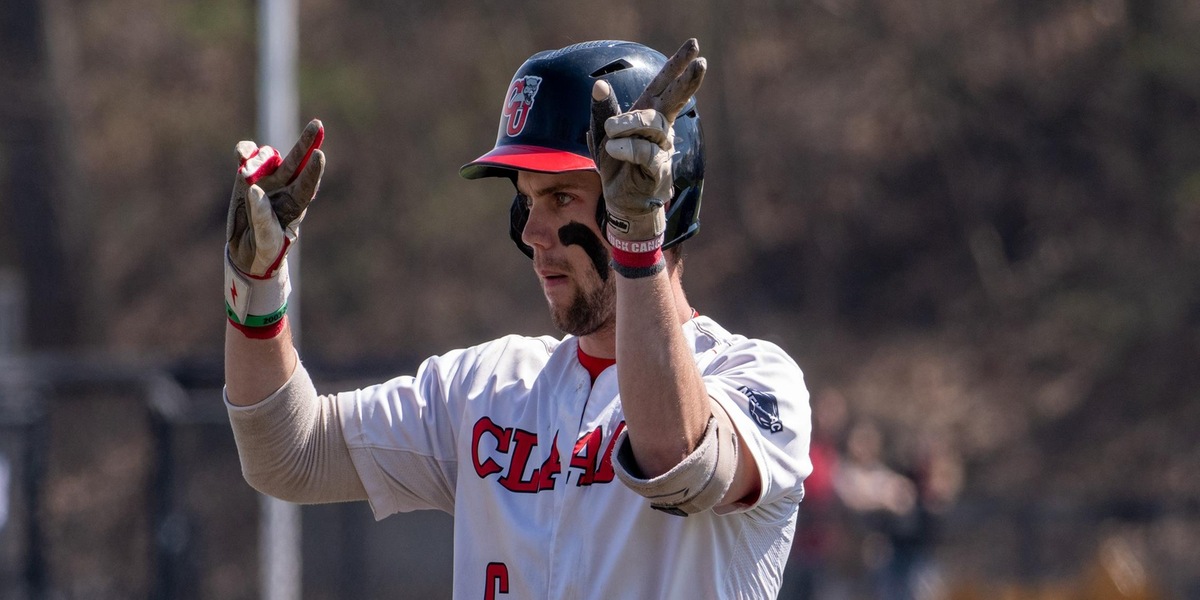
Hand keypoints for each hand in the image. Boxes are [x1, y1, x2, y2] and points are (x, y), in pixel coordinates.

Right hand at [226, 118, 324, 277]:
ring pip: (268, 157)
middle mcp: (284, 188)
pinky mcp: (247, 176)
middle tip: (317, 124)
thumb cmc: (264, 249)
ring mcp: (266, 179)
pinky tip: (240, 154)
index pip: (307, 184)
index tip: (319, 154)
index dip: (313, 170)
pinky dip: (244, 150)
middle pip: (297, 162)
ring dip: (259, 158)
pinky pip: (247, 155)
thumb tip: (255, 189)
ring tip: (245, 173)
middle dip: (306, 142)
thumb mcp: (265, 241)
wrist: (246, 250)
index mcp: (295, 204)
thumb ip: (262, 218)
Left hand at [590, 39, 705, 243]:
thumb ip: (602, 110)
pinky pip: (645, 151)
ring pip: (652, 124)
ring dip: (628, 124)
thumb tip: (599, 85)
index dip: (678, 65)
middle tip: (701, 63)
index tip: (695, 45)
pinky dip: (627, 148)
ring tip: (611, 132)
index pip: (664, 85)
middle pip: (674, 99)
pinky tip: (614, 149)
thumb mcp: (602, 135)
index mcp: (648, 114)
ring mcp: (663, 148)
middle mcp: (660, 128)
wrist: (620, 202)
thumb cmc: (616, 166)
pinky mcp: (659, 169)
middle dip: (687, 81)